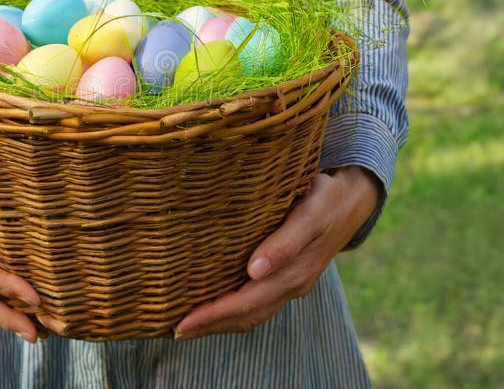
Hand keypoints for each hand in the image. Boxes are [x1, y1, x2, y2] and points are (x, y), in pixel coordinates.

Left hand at [174, 165, 380, 338]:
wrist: (352, 200)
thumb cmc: (325, 198)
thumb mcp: (310, 213)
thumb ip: (285, 242)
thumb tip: (255, 270)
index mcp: (295, 272)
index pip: (247, 303)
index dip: (214, 314)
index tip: (183, 322)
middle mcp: (292, 284)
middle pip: (246, 315)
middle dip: (210, 325)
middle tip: (174, 329)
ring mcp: (291, 284)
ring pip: (252, 314)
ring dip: (220, 323)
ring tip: (187, 325)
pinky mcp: (288, 278)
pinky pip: (258, 304)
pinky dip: (234, 312)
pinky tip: (214, 308)